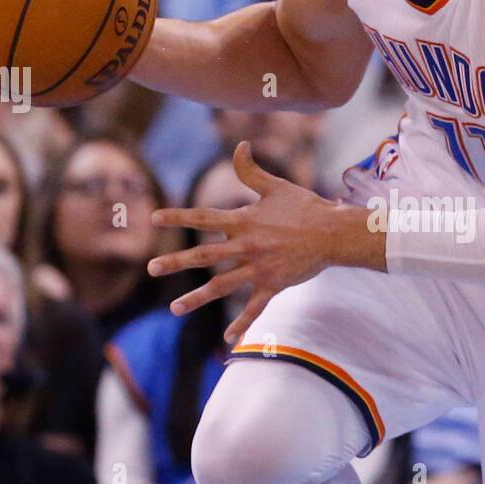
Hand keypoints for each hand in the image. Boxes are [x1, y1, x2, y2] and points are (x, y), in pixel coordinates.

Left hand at [147, 142, 379, 345]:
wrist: (333, 233)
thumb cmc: (305, 207)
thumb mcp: (276, 186)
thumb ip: (251, 170)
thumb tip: (239, 145)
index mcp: (244, 221)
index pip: (204, 217)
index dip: (179, 216)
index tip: (154, 217)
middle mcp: (246, 246)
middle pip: (204, 255)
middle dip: (176, 262)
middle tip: (151, 268)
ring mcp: (259, 268)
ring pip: (222, 285)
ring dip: (197, 298)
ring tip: (174, 309)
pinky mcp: (274, 284)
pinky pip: (255, 307)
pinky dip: (241, 323)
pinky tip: (227, 338)